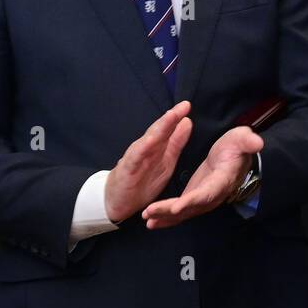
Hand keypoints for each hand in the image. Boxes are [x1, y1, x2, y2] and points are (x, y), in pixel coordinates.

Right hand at [104, 102, 193, 223]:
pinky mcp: (127, 170)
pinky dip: (143, 148)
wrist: (119, 202)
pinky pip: (135, 157)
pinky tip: (151, 140)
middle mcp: (145, 149)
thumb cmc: (142, 181)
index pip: (167, 129)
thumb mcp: (166, 162)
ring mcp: (135, 157)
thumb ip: (176, 143)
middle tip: (184, 105)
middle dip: (171, 117)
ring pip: (148, 140)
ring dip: (159, 128)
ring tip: (171, 116)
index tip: (188, 105)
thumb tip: (187, 122)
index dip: (177, 117)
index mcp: (156, 148)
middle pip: (158, 130)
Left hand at [141, 124, 263, 228]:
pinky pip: (180, 211)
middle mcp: (213, 195)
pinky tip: (150, 221)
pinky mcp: (195, 200)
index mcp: (222, 180)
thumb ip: (248, 142)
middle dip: (170, 211)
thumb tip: (258, 143)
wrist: (235, 156)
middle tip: (150, 212)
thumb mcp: (242, 139)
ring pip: (183, 212)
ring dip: (164, 216)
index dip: (192, 201)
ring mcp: (203, 200)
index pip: (207, 193)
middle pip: (191, 207)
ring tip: (147, 219)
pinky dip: (166, 217)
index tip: (176, 207)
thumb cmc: (236, 146)